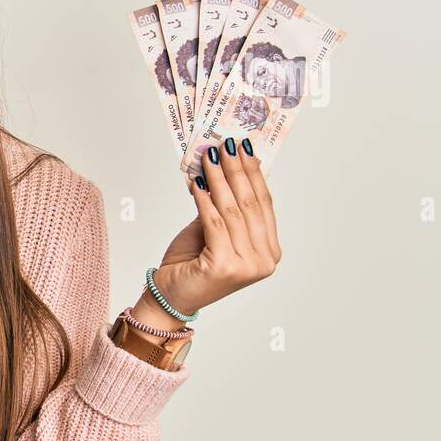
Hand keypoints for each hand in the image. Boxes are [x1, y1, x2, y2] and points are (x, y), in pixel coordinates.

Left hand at [143, 136, 281, 322]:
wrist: (170, 296)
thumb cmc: (191, 264)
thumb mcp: (213, 230)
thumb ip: (226, 204)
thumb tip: (231, 164)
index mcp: (269, 251)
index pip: (263, 204)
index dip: (253, 173)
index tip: (242, 147)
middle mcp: (264, 261)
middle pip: (250, 204)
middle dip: (236, 170)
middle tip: (226, 144)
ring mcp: (247, 266)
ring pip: (232, 211)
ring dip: (218, 179)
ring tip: (208, 157)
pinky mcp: (225, 267)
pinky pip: (214, 223)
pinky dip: (204, 199)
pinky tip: (197, 183)